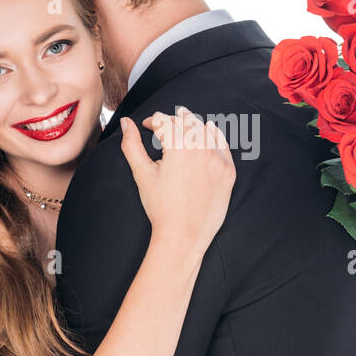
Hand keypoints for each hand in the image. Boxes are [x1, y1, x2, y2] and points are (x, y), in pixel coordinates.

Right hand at [119, 106, 235, 255]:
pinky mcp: (228, 171)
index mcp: (180, 147)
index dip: (153, 120)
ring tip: (184, 119)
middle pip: (186, 122)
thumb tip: (126, 122)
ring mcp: (218, 160)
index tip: (148, 125)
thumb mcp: (142, 174)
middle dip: (172, 119)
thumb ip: (132, 145)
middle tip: (163, 121)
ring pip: (205, 130)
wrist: (184, 236)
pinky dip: (214, 134)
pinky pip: (222, 145)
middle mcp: (202, 149)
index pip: (165, 122)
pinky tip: (209, 129)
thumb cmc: (161, 207)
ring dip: (192, 124)